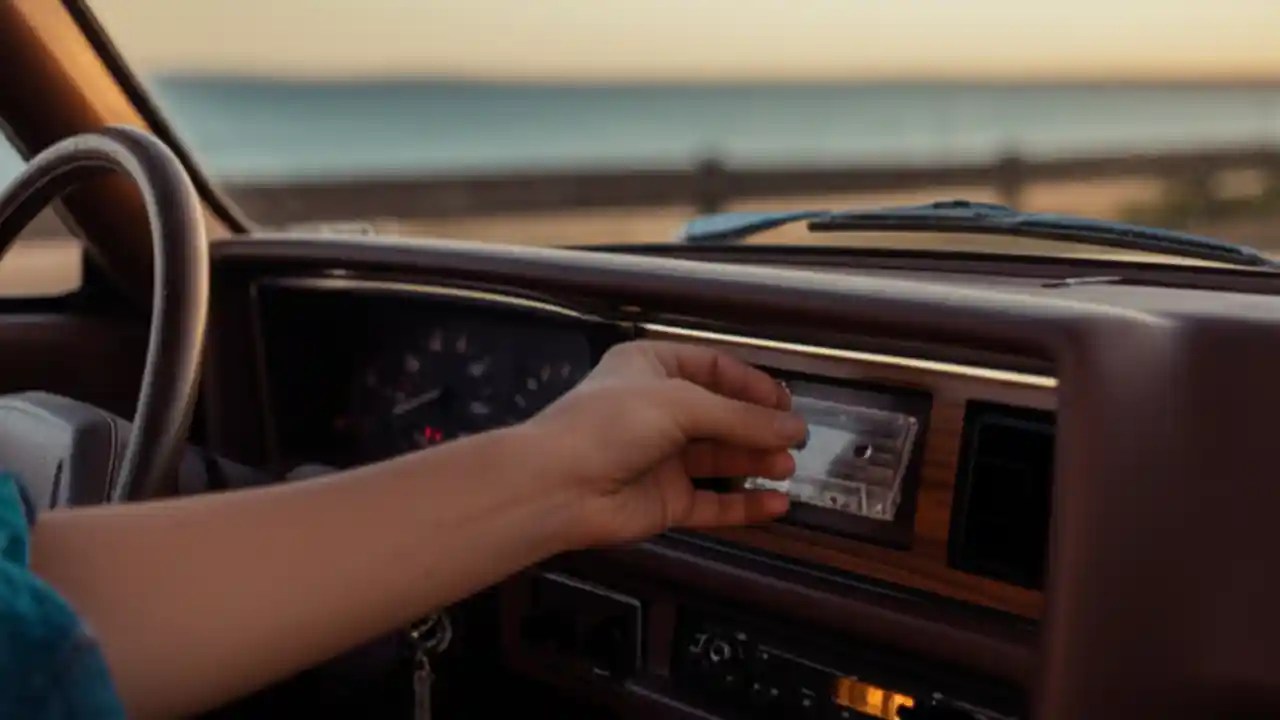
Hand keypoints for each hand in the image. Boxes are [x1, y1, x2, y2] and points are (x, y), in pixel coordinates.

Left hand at [526, 341, 806, 546]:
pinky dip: (745, 504)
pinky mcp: (665, 501)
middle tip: (796, 439)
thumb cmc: (611, 425)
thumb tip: (794, 429)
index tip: (785, 403)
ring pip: (720, 458)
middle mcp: (659, 410)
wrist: (557, 486)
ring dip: (755, 461)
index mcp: (652, 367)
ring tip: (786, 466)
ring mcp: (662, 458)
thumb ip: (740, 418)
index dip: (751, 384)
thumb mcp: (680, 405)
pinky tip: (776, 505)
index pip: (714, 368)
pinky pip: (713, 502)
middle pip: (722, 415)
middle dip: (758, 427)